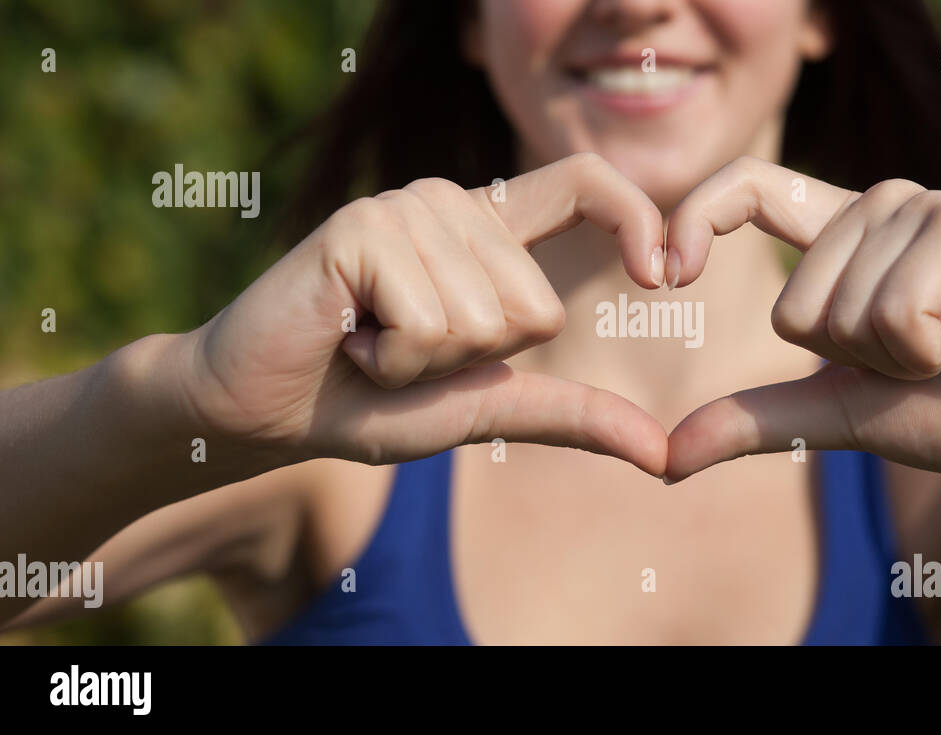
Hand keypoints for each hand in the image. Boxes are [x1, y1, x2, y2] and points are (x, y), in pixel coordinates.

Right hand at [179, 153, 667, 473]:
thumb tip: (663, 454)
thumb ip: (571, 414)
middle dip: (472, 361)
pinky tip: (347, 335)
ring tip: (370, 341)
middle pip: (536, 306)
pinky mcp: (364, 227)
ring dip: (423, 364)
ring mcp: (407, 208)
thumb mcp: (485, 407)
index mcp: (489, 231)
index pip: (586, 183)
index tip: (665, 277)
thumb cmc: (369, 401)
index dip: (638, 218)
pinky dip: (390, 358)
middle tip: (403, 348)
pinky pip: (430, 322)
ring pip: (484, 319)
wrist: (261, 411)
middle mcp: (452, 204)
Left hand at [664, 157, 940, 480]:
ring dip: (900, 358)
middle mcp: (879, 209)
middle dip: (856, 361)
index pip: (749, 188)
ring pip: (842, 308)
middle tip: (925, 354)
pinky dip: (933, 349)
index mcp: (845, 240)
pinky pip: (896, 307)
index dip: (698, 217)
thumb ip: (758, 423)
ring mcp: (924, 209)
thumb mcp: (842, 416)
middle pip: (795, 301)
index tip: (666, 275)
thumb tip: (662, 459)